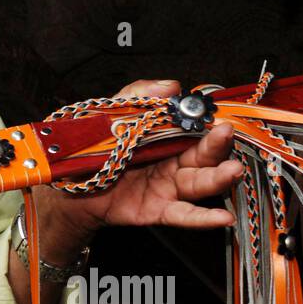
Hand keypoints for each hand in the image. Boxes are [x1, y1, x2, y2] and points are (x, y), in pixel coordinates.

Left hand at [35, 79, 242, 244]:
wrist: (68, 185)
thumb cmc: (93, 148)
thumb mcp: (112, 114)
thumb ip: (139, 97)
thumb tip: (171, 85)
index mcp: (166, 137)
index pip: (193, 126)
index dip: (205, 119)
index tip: (216, 112)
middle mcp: (174, 161)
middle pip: (202, 153)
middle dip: (217, 144)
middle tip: (227, 133)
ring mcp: (168, 186)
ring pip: (198, 182)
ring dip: (218, 177)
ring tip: (234, 171)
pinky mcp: (157, 209)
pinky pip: (183, 215)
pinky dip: (203, 218)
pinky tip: (223, 218)